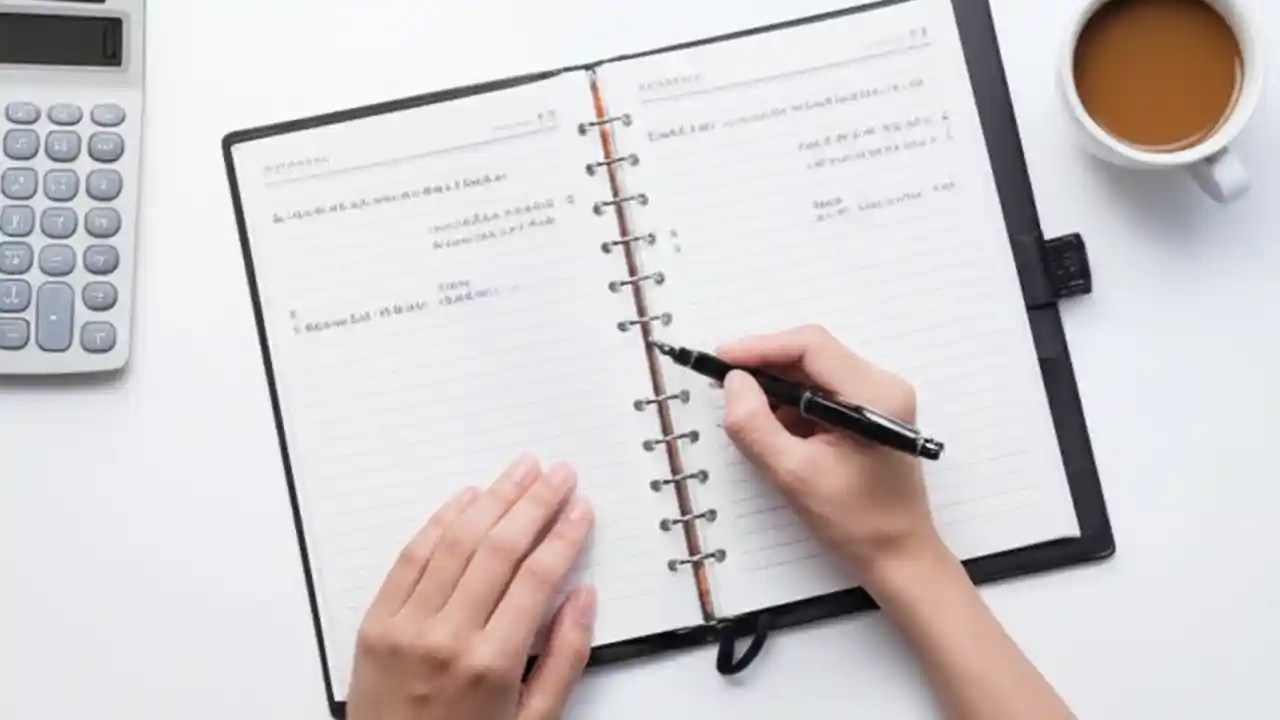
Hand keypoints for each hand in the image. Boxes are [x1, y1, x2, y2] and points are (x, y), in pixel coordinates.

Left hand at [348, 455, 596, 719]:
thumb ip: (564, 659)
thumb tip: (583, 596)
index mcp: (492, 664)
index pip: (537, 577)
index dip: (563, 535)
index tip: (581, 507)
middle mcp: (447, 636)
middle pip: (499, 548)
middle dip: (534, 503)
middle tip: (558, 473)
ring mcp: (406, 626)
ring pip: (455, 543)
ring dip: (492, 499)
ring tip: (520, 470)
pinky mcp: (376, 623)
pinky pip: (410, 558)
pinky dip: (439, 522)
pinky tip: (465, 499)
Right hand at [718, 325, 941, 590]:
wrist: (897, 556)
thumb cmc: (857, 522)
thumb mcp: (793, 475)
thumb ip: (755, 425)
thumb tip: (733, 383)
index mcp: (874, 395)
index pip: (811, 347)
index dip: (760, 348)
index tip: (721, 360)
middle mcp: (882, 387)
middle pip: (812, 356)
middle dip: (765, 368)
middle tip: (724, 385)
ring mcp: (877, 399)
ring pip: (813, 375)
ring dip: (777, 391)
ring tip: (751, 420)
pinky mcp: (868, 414)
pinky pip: (821, 394)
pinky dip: (791, 408)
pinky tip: (776, 434)